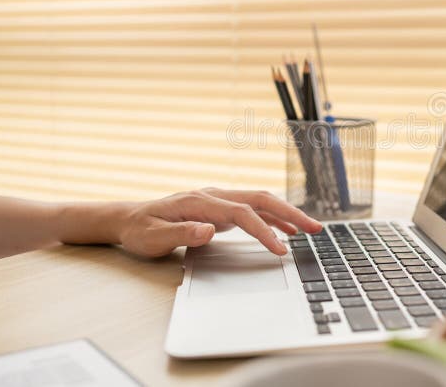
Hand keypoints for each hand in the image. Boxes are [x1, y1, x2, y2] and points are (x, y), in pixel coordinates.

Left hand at [117, 188, 321, 256]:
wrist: (129, 219)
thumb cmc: (140, 230)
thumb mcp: (153, 238)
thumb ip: (180, 234)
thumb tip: (209, 230)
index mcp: (200, 201)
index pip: (242, 213)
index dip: (264, 230)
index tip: (280, 249)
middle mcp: (214, 195)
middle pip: (261, 199)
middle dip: (291, 213)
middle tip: (315, 228)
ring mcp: (219, 200)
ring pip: (261, 201)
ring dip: (287, 214)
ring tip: (311, 229)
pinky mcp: (221, 208)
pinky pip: (253, 209)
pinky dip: (273, 218)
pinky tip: (286, 230)